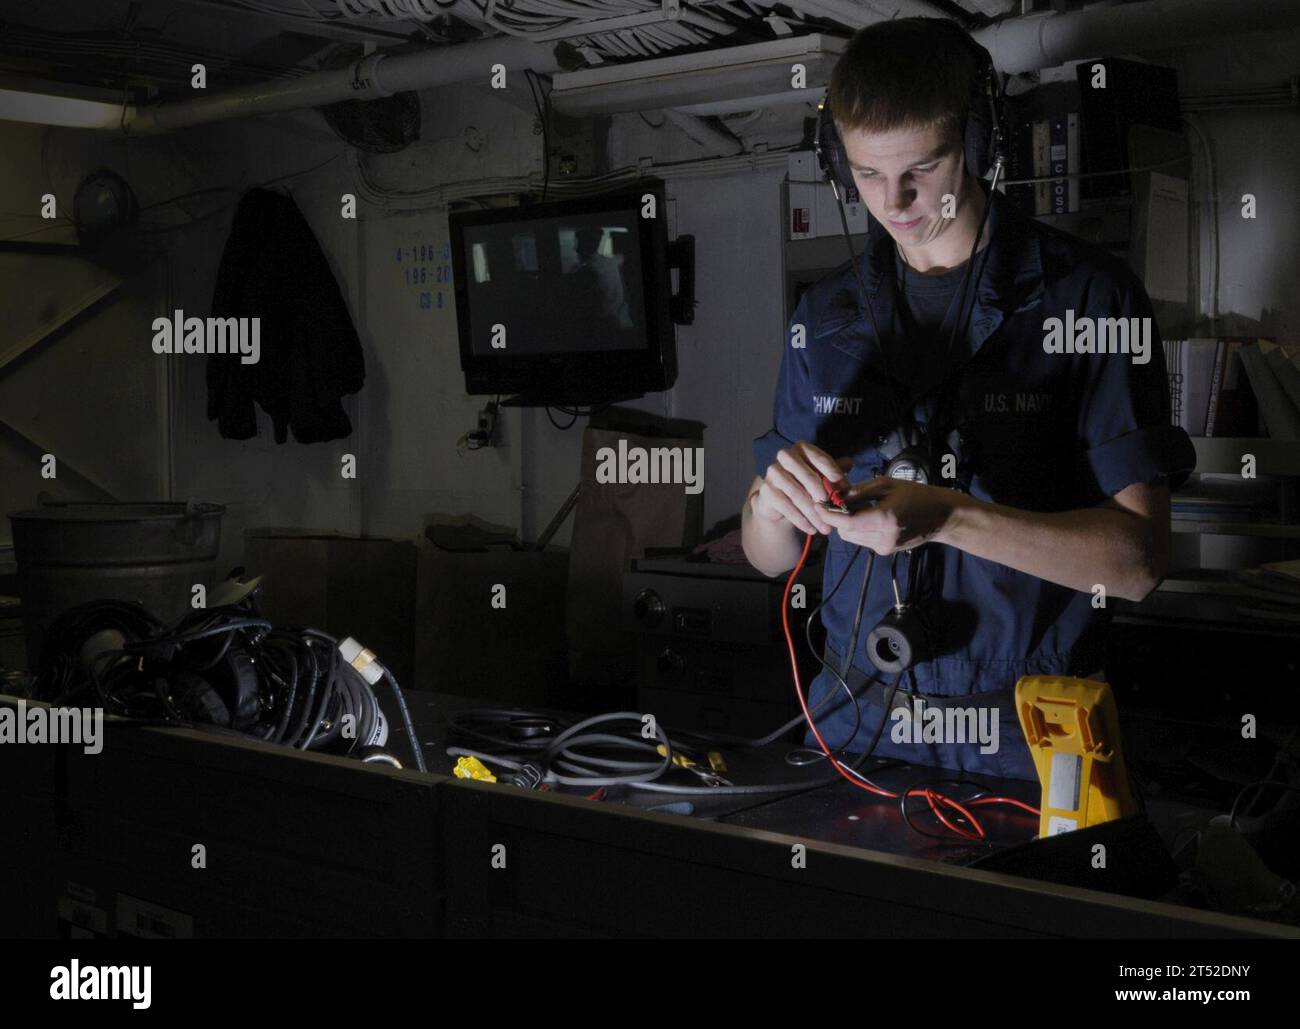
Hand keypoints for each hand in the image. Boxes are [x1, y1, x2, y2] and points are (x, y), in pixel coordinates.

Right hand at [750, 442, 852, 535]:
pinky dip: (800, 520)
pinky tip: (811, 529)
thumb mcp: (823, 476)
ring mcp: (773, 472)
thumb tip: (850, 464)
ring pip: (797, 495)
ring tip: (826, 528)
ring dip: (813, 514)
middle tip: (833, 510)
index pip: (820, 458)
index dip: (834, 474)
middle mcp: (785, 456)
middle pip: (808, 476)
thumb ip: (836, 471)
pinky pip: (786, 507)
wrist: (779, 500)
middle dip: (822, 495)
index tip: (845, 489)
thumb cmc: (806, 484)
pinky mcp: (766, 490)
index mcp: (802, 448)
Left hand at [820, 477, 960, 554]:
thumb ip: (860, 491)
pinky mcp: (886, 551)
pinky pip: (862, 539)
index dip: (828, 515)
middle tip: (839, 502)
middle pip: (845, 533)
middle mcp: (883, 538)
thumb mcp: (887, 485)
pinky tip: (869, 516)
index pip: (846, 524)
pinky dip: (859, 528)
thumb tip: (836, 496)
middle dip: (838, 519)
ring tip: (857, 508)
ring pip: (852, 538)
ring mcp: (884, 548)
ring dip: (848, 524)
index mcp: (884, 519)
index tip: (817, 504)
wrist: (942, 517)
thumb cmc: (916, 495)